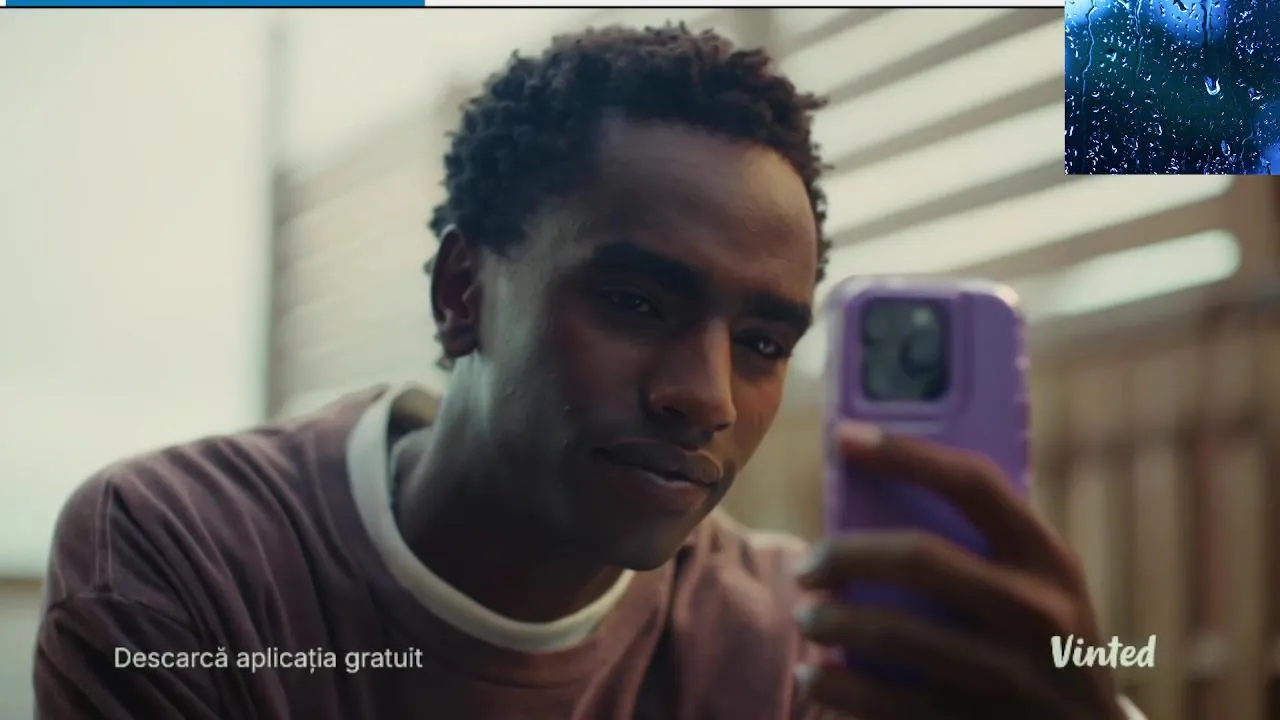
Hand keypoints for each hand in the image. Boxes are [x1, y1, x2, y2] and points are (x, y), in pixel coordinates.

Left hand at [792, 421, 1124, 719]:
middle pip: (920, 559)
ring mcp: (1013, 676)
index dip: (905, 454)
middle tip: (806, 565)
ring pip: (896, 634)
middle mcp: (1038, 612)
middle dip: (846, 555)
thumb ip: (979, 543)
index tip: (843, 437)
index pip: (974, 484)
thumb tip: (867, 493)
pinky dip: (836, 686)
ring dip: (831, 622)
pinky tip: (812, 675)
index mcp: (1048, 558)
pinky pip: (888, 702)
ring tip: (807, 618)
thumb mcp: (1038, 583)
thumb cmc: (1040, 638)